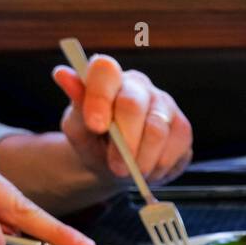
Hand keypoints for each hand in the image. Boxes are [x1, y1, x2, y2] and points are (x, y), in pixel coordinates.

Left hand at [52, 54, 192, 183]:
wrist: (115, 165)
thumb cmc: (95, 142)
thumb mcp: (77, 127)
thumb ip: (75, 104)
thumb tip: (63, 74)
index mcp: (110, 78)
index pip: (106, 71)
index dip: (100, 96)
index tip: (95, 126)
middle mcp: (139, 85)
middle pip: (133, 104)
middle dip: (123, 142)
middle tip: (116, 167)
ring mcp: (165, 105)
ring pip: (157, 130)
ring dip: (142, 159)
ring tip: (131, 173)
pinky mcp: (183, 128)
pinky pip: (175, 147)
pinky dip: (160, 166)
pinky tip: (149, 170)